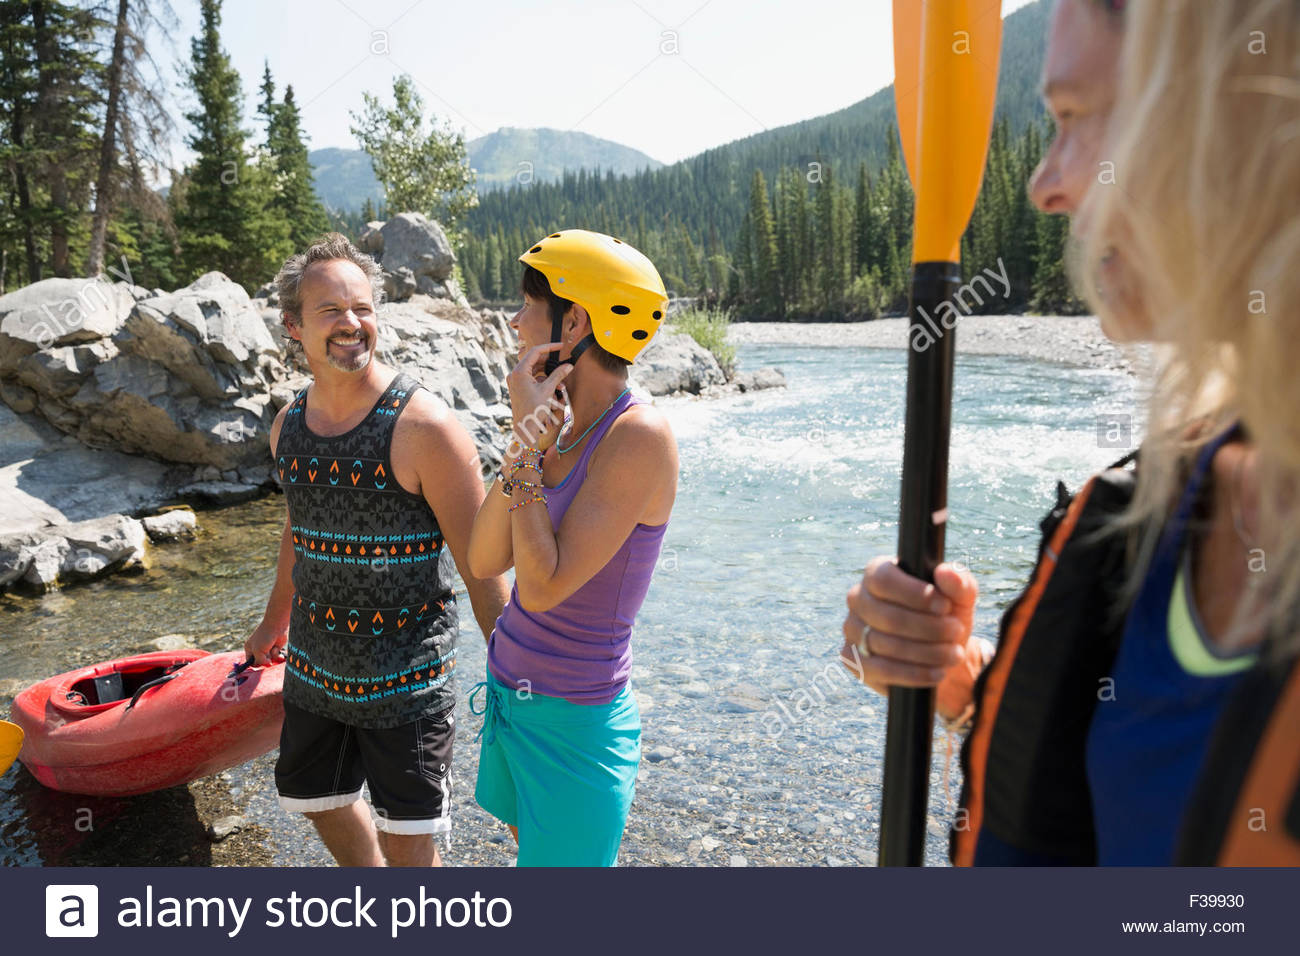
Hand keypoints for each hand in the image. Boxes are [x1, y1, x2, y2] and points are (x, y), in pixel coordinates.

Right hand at [244, 620, 286, 666]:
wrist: (277, 626)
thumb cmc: (264, 637)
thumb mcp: (257, 651)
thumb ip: (260, 661)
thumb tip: (268, 664)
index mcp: (249, 648)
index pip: (250, 662)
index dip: (255, 664)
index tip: (259, 664)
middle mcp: (257, 649)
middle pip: (260, 662)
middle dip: (264, 660)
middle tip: (266, 654)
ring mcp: (267, 649)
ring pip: (269, 660)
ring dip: (271, 656)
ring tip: (271, 649)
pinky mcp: (275, 648)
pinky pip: (276, 657)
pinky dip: (277, 654)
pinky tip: (276, 648)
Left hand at [507, 343, 572, 451]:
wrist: (525, 428)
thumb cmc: (533, 410)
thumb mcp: (548, 390)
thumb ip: (558, 375)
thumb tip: (569, 365)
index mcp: (519, 372)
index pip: (535, 351)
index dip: (549, 347)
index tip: (561, 346)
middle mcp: (515, 374)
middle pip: (534, 360)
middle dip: (550, 363)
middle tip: (562, 362)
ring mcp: (516, 381)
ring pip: (534, 370)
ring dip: (548, 374)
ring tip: (561, 382)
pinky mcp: (519, 388)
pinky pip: (532, 379)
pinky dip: (543, 381)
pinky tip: (554, 387)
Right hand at [839, 557, 984, 721]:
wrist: (939, 653)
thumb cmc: (945, 617)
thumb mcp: (959, 597)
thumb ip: (958, 582)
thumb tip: (946, 572)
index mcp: (876, 573)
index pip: (883, 579)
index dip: (914, 594)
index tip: (944, 606)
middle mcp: (857, 599)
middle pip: (887, 616)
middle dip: (928, 627)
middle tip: (956, 632)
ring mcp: (852, 630)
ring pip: (885, 644)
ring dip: (926, 652)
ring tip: (954, 654)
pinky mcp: (853, 660)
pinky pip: (881, 670)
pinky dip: (914, 674)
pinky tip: (938, 672)